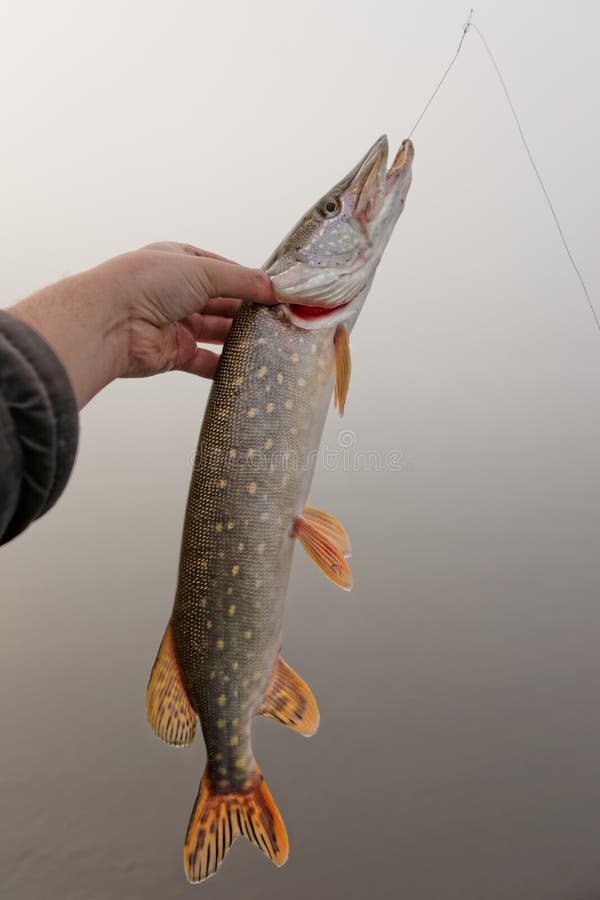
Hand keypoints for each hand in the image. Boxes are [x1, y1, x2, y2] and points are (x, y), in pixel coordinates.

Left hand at [8, 242, 275, 407]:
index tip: (279, 295)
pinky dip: (225, 366)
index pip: (226, 272)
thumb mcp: (202, 270)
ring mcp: (177, 324)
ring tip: (273, 344)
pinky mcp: (174, 354)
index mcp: (182, 264)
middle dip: (250, 313)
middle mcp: (179, 293)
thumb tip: (275, 289)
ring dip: (241, 339)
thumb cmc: (147, 283)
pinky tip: (248, 368)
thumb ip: (242, 280)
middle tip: (283, 321)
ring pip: (217, 332)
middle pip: (224, 304)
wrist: (110, 322)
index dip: (252, 283)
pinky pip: (205, 362)